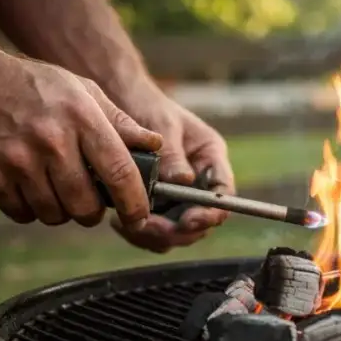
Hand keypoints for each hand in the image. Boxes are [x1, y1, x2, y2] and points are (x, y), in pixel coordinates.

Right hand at [0, 51, 161, 228]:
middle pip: (86, 206)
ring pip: (54, 214)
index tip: (139, 219)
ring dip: (60, 210)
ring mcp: (17, 161)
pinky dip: (30, 208)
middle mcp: (51, 141)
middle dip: (92, 211)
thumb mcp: (83, 91)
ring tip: (54, 185)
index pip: (120, 172)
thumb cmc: (35, 87)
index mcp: (81, 118)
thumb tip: (156, 146)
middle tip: (88, 200)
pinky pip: (23, 214)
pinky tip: (28, 184)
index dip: (135, 204)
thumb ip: (120, 123)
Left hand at [108, 79, 235, 252]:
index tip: (188, 221)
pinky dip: (140, 233)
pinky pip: (155, 232)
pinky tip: (118, 221)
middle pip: (200, 222)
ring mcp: (179, 198)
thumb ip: (172, 154)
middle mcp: (200, 183)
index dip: (209, 213)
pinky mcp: (157, 206)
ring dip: (154, 236)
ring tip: (126, 223)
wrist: (124, 103)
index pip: (223, 195)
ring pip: (177, 233)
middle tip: (145, 225)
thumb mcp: (163, 124)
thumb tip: (183, 181)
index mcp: (211, 159)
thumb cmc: (148, 106)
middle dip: (175, 231)